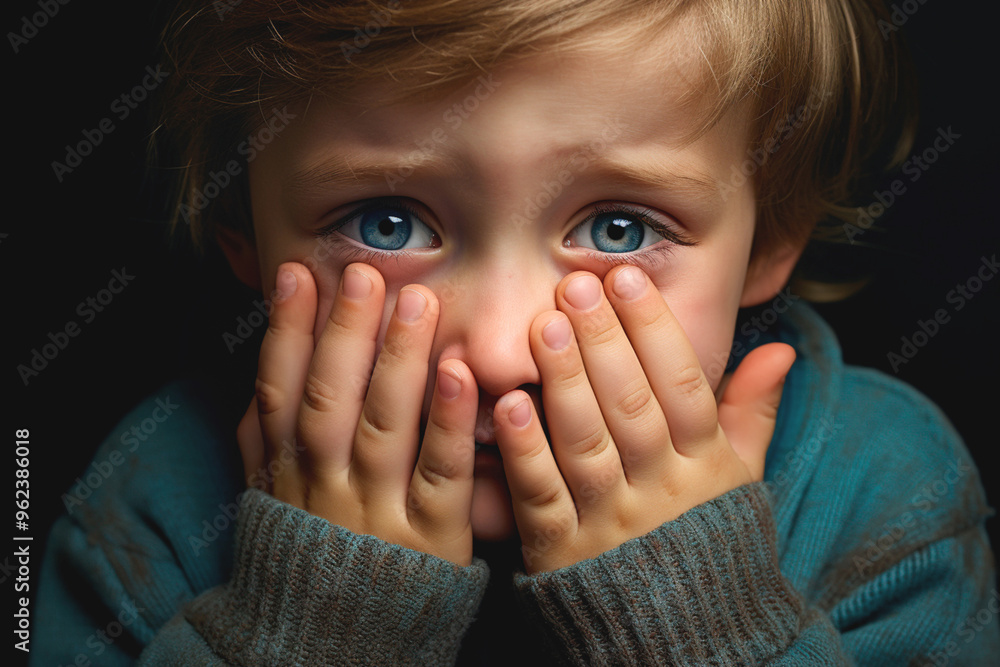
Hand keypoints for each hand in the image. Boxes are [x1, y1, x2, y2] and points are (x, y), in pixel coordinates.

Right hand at [236, 262, 479, 565]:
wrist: (329, 648)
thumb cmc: (309, 558)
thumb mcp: (271, 501)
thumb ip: (264, 442)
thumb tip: (258, 378)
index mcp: (286, 474)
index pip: (279, 392)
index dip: (286, 332)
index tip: (296, 275)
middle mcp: (325, 488)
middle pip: (330, 402)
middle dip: (344, 334)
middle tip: (364, 274)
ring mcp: (378, 513)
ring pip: (383, 429)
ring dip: (397, 362)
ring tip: (415, 302)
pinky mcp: (432, 541)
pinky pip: (441, 477)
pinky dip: (449, 425)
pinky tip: (461, 375)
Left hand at [493, 266, 794, 572]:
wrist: (688, 638)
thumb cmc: (710, 541)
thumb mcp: (741, 478)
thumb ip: (752, 411)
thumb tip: (782, 349)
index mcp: (705, 467)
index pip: (684, 386)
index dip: (655, 330)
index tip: (626, 279)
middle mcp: (660, 490)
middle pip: (633, 405)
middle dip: (604, 341)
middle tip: (576, 285)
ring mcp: (610, 522)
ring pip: (588, 442)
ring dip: (565, 381)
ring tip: (546, 326)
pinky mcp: (563, 552)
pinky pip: (544, 497)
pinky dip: (527, 452)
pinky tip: (510, 405)